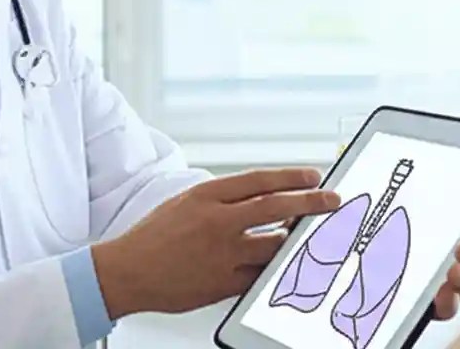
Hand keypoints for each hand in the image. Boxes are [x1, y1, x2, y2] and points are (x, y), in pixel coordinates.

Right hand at [91, 168, 340, 317]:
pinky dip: (274, 269)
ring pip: (274, 244)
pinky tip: (285, 265)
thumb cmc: (154, 237)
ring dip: (295, 240)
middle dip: (310, 203)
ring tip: (309, 236)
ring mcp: (221, 254)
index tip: (314, 176)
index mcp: (206, 196)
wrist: (127, 272)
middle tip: (332, 201)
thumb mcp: (186, 202)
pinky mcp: (222, 283)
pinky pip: (260, 276)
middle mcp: (217, 221)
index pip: (259, 180)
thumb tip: (264, 196)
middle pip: (275, 206)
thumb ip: (223, 199)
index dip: (291, 177)